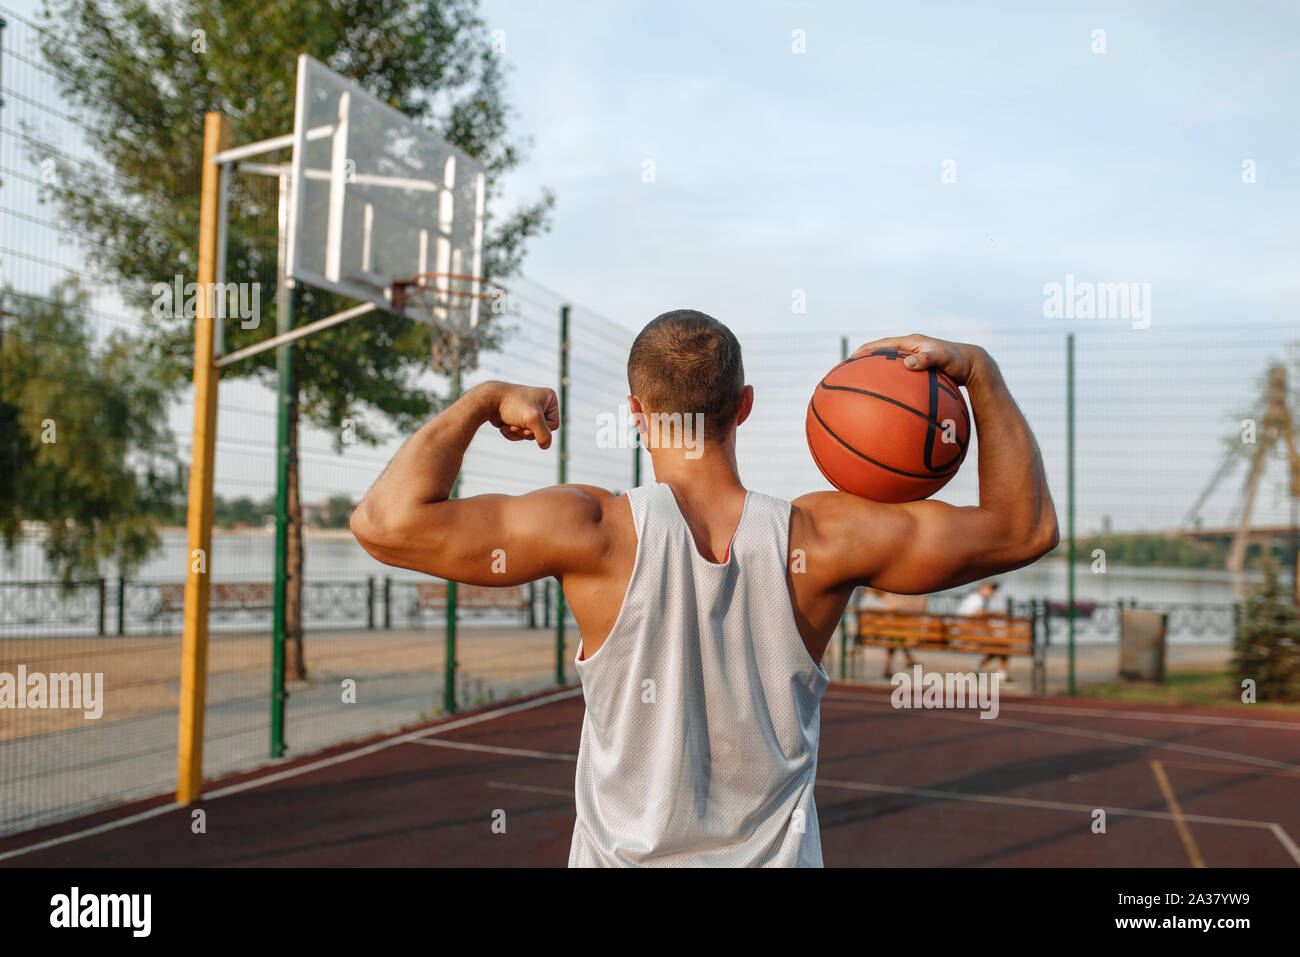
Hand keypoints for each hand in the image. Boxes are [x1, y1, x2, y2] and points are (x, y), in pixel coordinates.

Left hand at [483, 382, 559, 448]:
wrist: (488, 400)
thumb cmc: (511, 405)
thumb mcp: (532, 419)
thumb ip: (544, 435)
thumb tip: (545, 445)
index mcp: (550, 399)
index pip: (553, 425)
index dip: (539, 428)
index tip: (526, 422)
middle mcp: (542, 403)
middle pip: (541, 431)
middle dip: (525, 431)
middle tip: (514, 425)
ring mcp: (530, 411)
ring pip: (530, 434)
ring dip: (517, 433)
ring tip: (508, 425)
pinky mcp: (519, 417)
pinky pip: (521, 433)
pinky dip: (513, 433)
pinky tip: (504, 426)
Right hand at [851, 334, 985, 387]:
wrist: (974, 365)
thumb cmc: (960, 361)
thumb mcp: (944, 359)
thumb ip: (927, 359)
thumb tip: (908, 364)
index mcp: (910, 342)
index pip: (879, 345)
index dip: (862, 353)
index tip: (846, 363)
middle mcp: (909, 349)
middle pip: (878, 356)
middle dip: (862, 365)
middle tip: (845, 376)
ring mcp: (913, 360)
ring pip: (887, 367)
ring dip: (873, 376)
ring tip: (859, 389)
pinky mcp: (918, 370)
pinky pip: (898, 378)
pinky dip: (889, 385)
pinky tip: (885, 401)